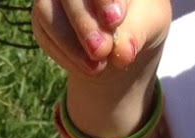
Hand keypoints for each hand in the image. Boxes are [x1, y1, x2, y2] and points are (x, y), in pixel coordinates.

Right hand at [31, 0, 169, 76]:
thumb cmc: (141, 19)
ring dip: (70, 43)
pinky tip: (86, 67)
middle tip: (101, 51)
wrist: (122, 37)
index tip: (114, 21)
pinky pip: (44, 34)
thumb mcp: (149, 23)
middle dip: (82, 21)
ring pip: (47, 12)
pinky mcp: (44, 17)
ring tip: (97, 67)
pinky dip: (65, 54)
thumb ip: (136, 32)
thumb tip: (123, 53)